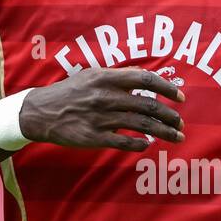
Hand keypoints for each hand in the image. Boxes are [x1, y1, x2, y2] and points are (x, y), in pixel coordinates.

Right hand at [19, 67, 184, 151]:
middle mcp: (105, 97)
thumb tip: (145, 78)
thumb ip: (118, 77)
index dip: (167, 88)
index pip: (146, 79)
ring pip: (141, 125)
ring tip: (177, 137)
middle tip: (181, 123)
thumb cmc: (70, 92)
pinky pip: (124, 142)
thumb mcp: (92, 76)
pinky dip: (140, 144)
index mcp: (107, 78)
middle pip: (148, 105)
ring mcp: (100, 118)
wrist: (40, 112)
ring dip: (164, 132)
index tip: (180, 98)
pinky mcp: (93, 137)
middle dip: (170, 116)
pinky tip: (148, 144)